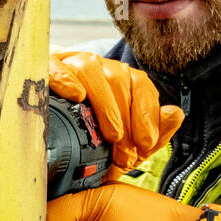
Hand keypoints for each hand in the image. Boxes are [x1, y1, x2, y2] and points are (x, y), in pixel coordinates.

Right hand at [48, 50, 184, 181]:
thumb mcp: (124, 146)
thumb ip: (153, 132)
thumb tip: (176, 113)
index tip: (145, 144)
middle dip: (127, 119)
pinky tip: (76, 96)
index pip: (140, 84)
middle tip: (125, 154)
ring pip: (92, 69)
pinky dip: (67, 79)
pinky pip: (57, 67)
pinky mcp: (44, 71)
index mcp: (119, 80)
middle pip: (119, 78)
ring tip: (110, 135)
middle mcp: (98, 68)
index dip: (146, 114)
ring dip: (106, 104)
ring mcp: (70, 66)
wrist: (49, 152)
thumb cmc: (89, 145)